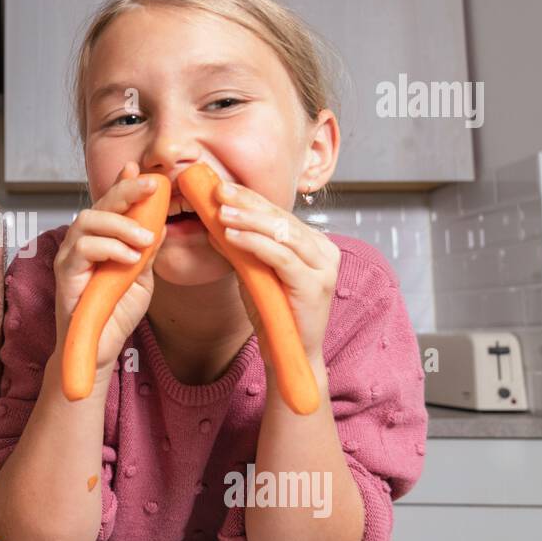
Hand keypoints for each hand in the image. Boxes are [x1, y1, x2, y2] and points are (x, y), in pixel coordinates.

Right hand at [52, 162, 162, 374]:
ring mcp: (70, 257)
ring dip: (120, 224)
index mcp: (100, 240)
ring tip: (144, 239)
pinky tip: (128, 258)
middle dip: (126, 191)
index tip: (145, 172)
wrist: (101, 348)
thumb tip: (160, 223)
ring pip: (87, 220)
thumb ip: (146, 251)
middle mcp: (81, 243)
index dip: (124, 183)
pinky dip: (109, 247)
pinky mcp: (65, 274)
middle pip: (98, 204)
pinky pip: (83, 248)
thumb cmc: (116, 314)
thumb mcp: (141, 278)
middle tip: (152, 188)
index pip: (110, 204)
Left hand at [215, 180, 339, 364]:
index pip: (280, 215)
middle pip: (283, 219)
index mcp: (315, 245)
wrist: (288, 354)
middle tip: (220, 190)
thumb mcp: (254, 273)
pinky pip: (281, 257)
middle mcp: (325, 252)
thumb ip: (242, 248)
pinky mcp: (314, 285)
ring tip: (222, 211)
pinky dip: (255, 243)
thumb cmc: (272, 314)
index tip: (223, 187)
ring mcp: (323, 269)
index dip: (252, 199)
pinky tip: (233, 235)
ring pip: (283, 233)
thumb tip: (216, 221)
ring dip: (249, 219)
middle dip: (249, 202)